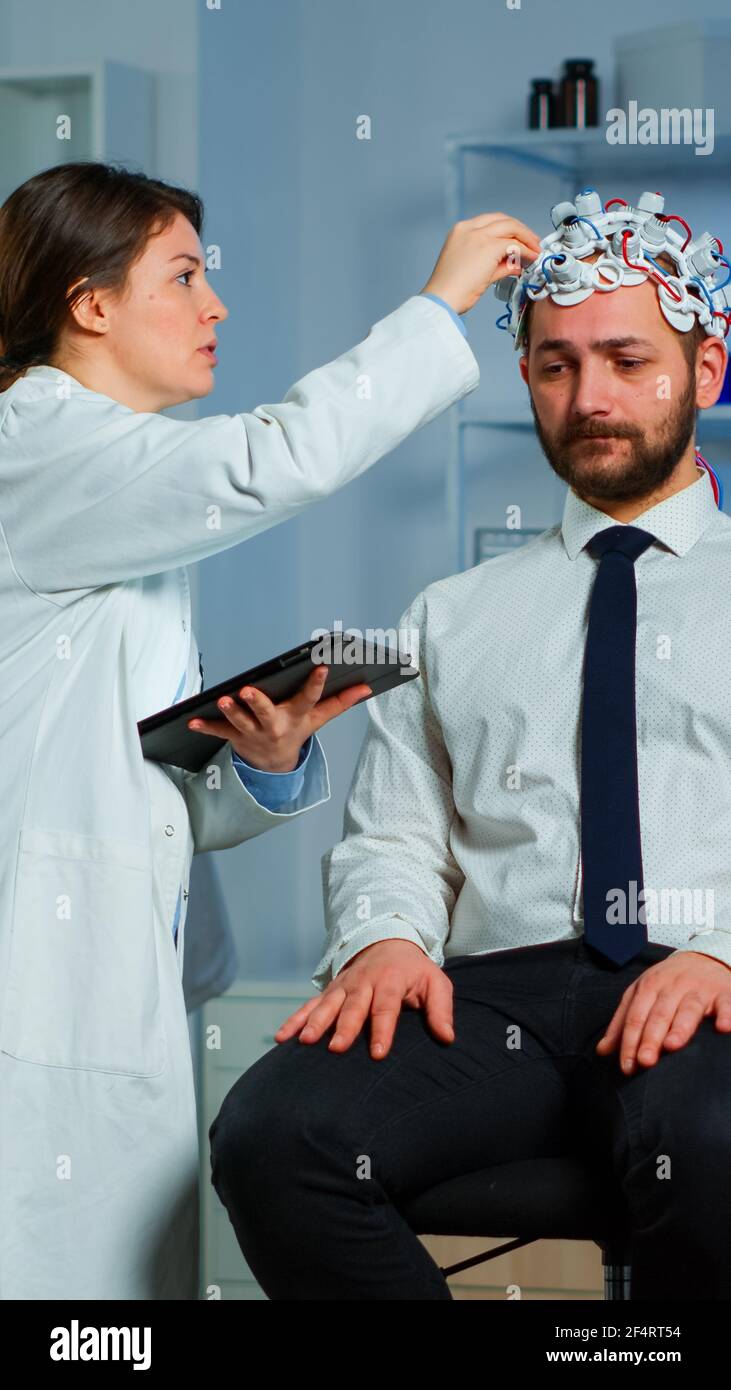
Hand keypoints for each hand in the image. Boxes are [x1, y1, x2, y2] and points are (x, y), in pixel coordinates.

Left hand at [186, 665, 370, 771]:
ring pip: (241, 721)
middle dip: (258, 702)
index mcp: (297, 717)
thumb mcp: (319, 719)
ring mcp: (253, 732)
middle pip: (267, 713)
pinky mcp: (235, 736)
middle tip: (249, 690)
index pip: (310, 699)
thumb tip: (367, 688)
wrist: (274, 764)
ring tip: (223, 699)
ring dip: (231, 711)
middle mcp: (275, 725)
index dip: (316, 684)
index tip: (322, 667)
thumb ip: (341, 702)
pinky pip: (219, 731)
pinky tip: (191, 721)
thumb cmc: (296, 731)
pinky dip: (205, 727)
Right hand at [274, 939, 453, 1059]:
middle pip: (352, 1006)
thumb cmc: (414, 970)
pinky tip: (282, 1037)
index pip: (386, 1007)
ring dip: (315, 1022)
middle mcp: (362, 982)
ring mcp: (343, 986)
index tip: (377, 1053)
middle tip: (336, 1049)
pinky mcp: (330, 991)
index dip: (381, 1029)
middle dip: (344, 1027)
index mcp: (390, 980)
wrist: (388, 941)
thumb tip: (447, 1037)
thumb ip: (441, 1009)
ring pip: (327, 1005)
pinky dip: (295, 1019)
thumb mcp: (435, 983)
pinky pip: (309, 1005)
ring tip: (305, 1041)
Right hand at [420, 211, 542, 315]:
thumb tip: (515, 264)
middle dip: (521, 230)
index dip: (509, 229)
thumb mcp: (474, 270)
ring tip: (536, 251)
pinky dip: (526, 251)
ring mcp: (478, 235)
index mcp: (461, 231)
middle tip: (533, 243)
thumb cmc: (451, 290)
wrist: (441, 299)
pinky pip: (514, 244)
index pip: (491, 222)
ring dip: (527, 238)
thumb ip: (497, 264)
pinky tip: (531, 259)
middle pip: (503, 220)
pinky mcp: (488, 247)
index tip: (519, 239)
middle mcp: (469, 228)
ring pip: (511, 227)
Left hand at [595, 951, 730, 1074]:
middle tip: (645, 1061)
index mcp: (649, 986)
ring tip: (672, 1045)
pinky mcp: (723, 992)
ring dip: (681, 1027)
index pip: (635, 1016)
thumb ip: (622, 1022)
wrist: (703, 957)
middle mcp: (673, 985)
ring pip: (689, 1008)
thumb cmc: (668, 983)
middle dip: (651, 1038)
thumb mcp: (641, 994)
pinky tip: (722, 1028)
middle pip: (660, 1014)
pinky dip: (726, 1015)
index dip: (629, 1041)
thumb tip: (602, 1051)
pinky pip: (726, 1004)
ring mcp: (699, 988)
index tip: (627, 1066)